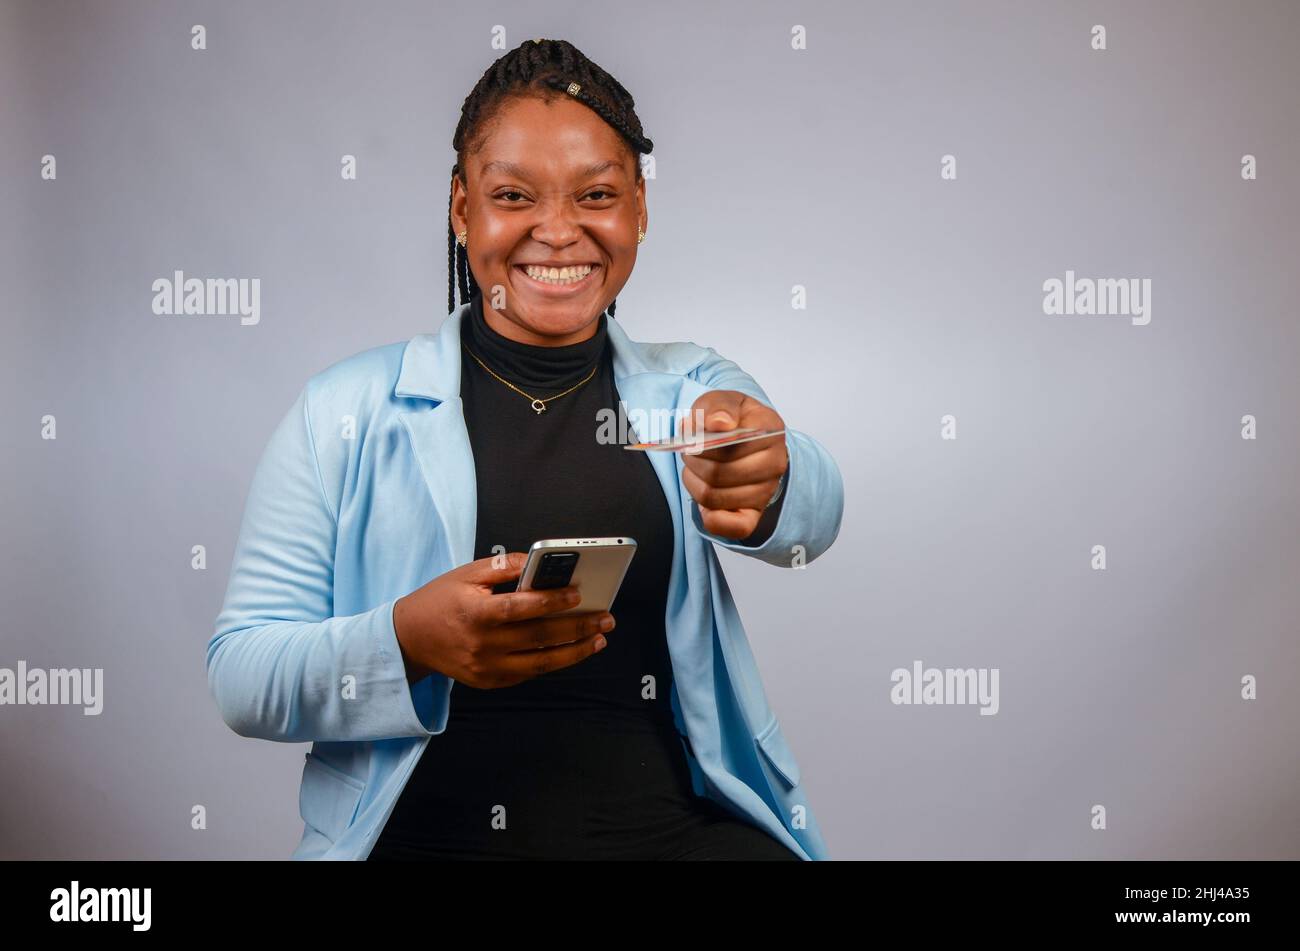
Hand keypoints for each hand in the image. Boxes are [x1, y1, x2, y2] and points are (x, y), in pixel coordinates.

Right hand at [393, 552, 614, 687]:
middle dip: (578, 627)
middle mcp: (483, 644)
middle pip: (539, 637)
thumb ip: (504, 566)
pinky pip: (528, 673)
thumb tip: (540, 561)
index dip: (553, 601)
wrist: (408, 639)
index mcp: (476, 613)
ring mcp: (486, 668)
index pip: (523, 607)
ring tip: (599, 639)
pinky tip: (571, 650)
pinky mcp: (489, 681)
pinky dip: (552, 661)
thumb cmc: (440, 600)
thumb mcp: (466, 574)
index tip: (579, 593)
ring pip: (540, 662)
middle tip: (606, 618)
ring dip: (575, 652)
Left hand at [680, 389, 788, 540]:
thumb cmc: (731, 421)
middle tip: (690, 453)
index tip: (694, 437)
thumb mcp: (722, 401)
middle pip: (718, 473)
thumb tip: (718, 424)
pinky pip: (732, 528)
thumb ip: (718, 407)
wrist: (742, 438)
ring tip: (696, 469)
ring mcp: (766, 491)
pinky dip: (710, 516)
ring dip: (694, 483)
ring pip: (714, 497)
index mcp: (770, 429)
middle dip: (693, 462)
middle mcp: (775, 463)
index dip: (701, 443)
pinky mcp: (755, 514)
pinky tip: (705, 498)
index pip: (729, 444)